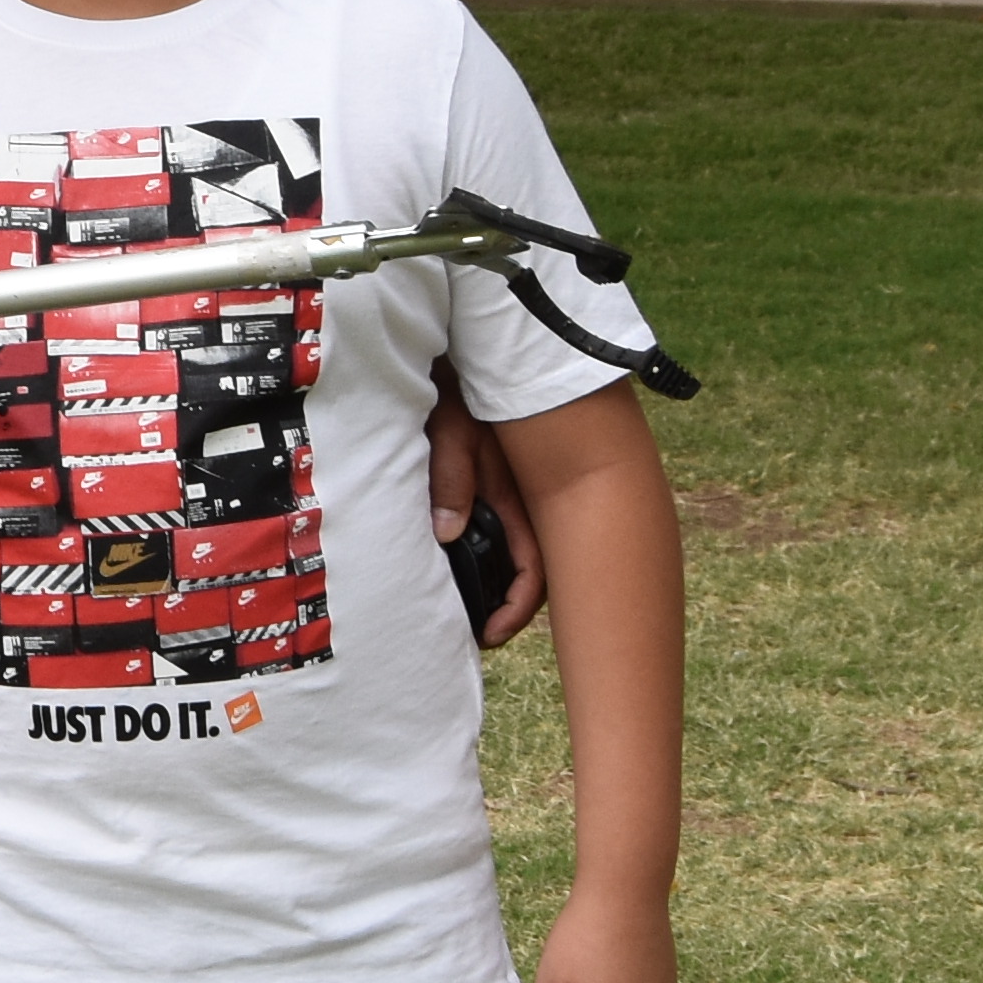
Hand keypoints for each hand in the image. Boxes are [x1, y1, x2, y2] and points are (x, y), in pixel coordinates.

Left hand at [428, 372, 547, 649]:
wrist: (460, 348)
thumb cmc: (454, 385)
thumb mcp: (450, 428)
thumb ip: (452, 478)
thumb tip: (448, 533)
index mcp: (517, 494)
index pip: (534, 569)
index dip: (515, 608)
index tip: (490, 634)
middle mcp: (520, 499)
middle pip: (530, 568)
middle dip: (508, 605)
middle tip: (477, 633)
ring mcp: (507, 491)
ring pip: (515, 551)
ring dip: (497, 581)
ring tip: (468, 611)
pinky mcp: (491, 481)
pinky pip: (497, 528)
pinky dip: (485, 554)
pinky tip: (459, 565)